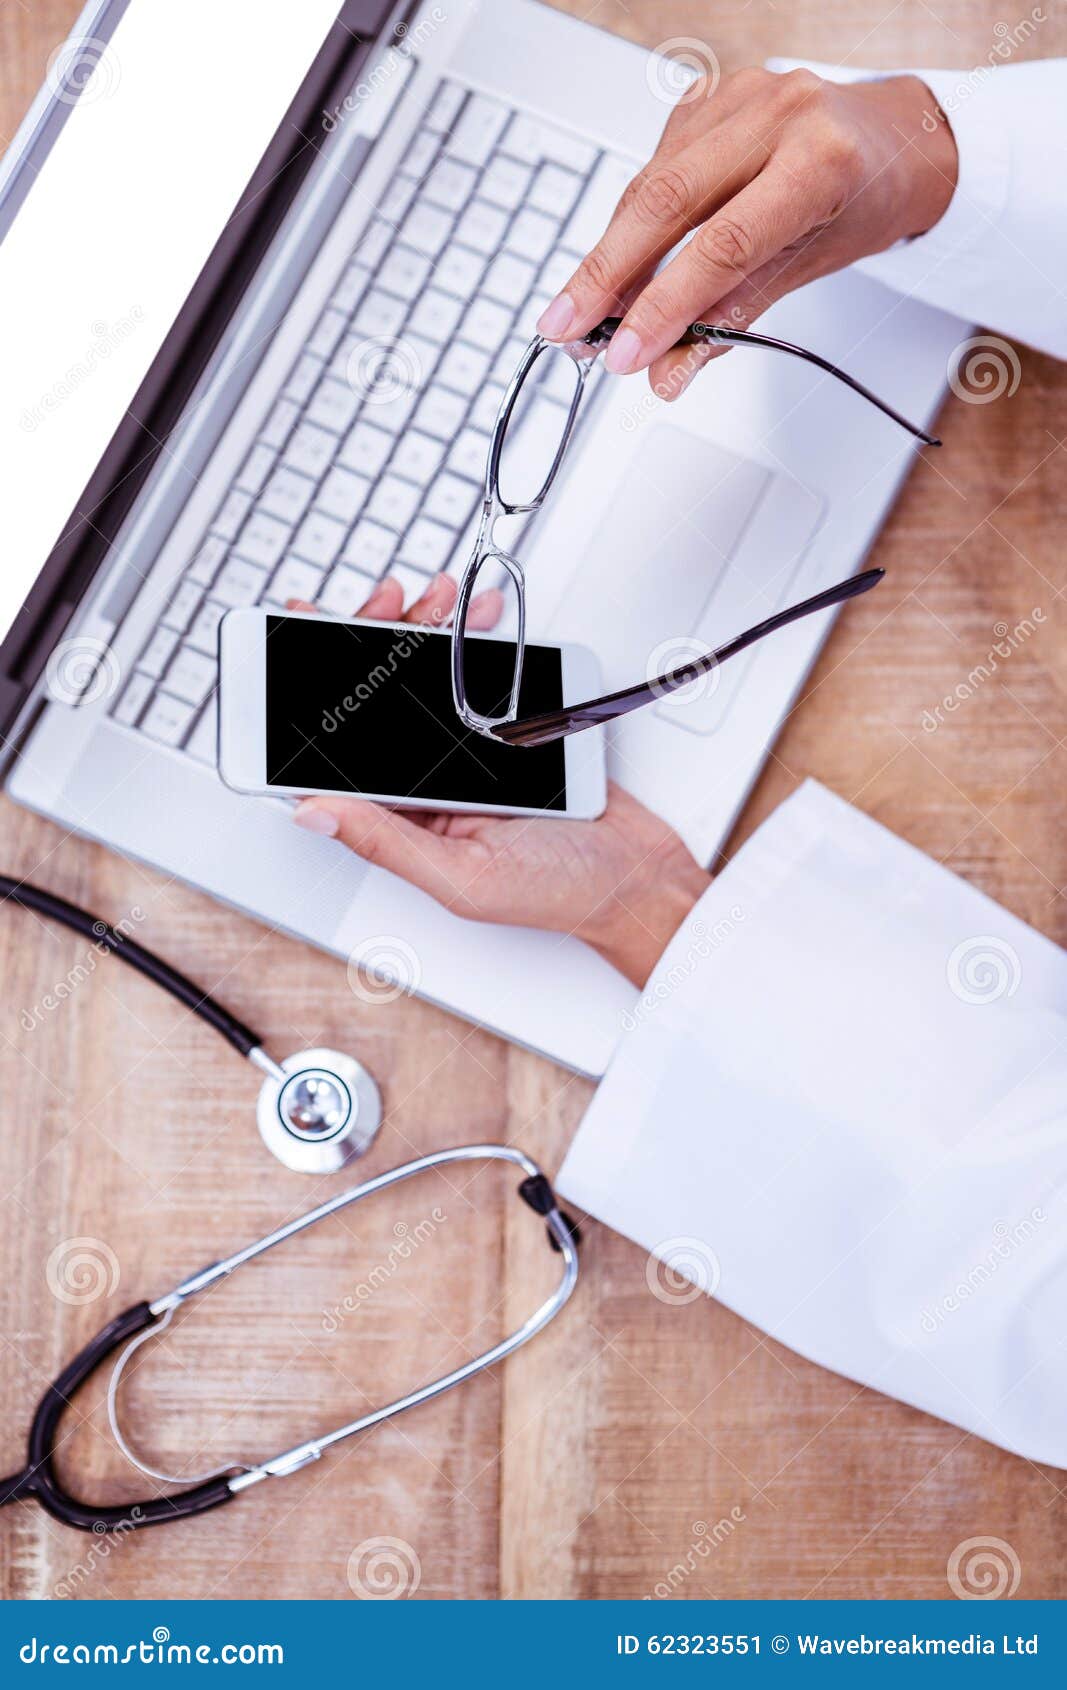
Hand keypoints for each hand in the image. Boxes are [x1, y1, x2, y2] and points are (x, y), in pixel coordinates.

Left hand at [290, 575, 709, 985]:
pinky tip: (478, 620)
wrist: (641, 880)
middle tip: (387, 601)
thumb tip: (309, 810)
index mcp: (398, 820)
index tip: (303, 636)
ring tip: (434, 599)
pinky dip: (478, 644)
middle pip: (379, 701)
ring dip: (427, 632)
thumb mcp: (460, 876)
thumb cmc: (556, 894)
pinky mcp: (508, 736)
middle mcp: (424, 784)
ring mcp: (466, 755)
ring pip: (427, 682)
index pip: (339, 747)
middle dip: (376, 641)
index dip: (318, 691)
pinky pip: (479, 682)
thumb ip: (384, 841)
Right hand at [537, 67, 957, 397]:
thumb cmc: (865, 202)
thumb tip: (667, 373)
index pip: (723, 245)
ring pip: (649, 183)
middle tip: (567, 333)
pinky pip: (654, 165)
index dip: (664, 306)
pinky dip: (631, 221)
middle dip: (606, 277)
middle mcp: (778, 115)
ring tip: (579, 315)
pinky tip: (620, 259)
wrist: (898, 135)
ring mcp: (739, 97)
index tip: (623, 354)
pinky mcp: (709, 96)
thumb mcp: (811, 270)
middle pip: (666, 203)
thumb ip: (733, 320)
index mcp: (820, 162)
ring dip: (607, 257)